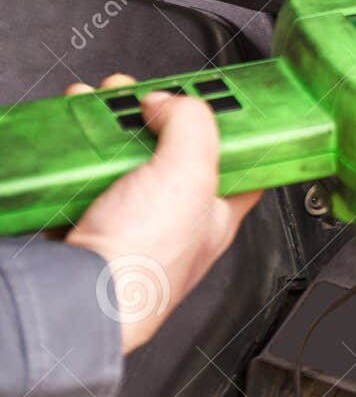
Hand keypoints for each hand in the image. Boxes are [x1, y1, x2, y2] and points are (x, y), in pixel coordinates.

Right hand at [65, 78, 261, 354]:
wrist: (75, 298)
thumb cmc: (141, 263)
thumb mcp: (190, 173)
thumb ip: (193, 125)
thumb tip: (171, 103)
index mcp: (213, 214)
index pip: (238, 164)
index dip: (228, 128)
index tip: (211, 101)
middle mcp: (173, 221)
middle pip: (172, 152)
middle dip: (153, 116)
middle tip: (139, 98)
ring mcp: (128, 223)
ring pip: (124, 160)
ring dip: (111, 125)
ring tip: (100, 104)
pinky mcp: (87, 223)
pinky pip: (85, 177)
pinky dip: (78, 150)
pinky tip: (76, 134)